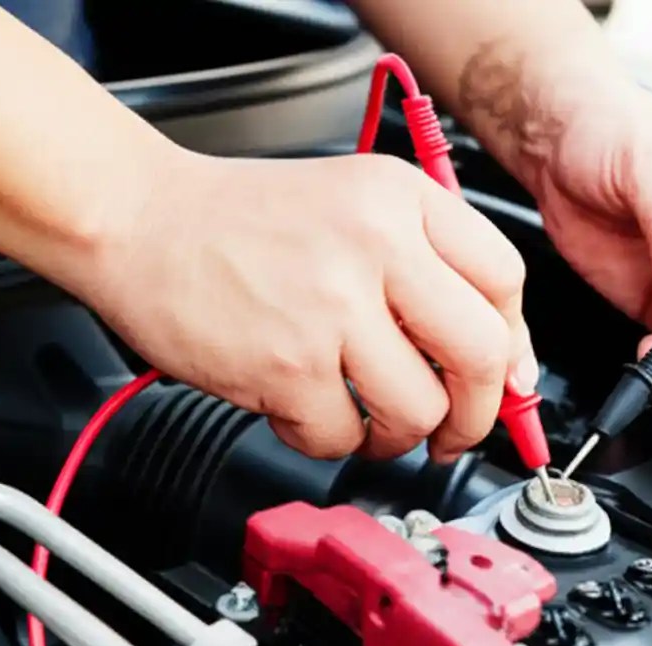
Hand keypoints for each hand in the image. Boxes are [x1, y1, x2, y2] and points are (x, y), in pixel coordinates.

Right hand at [82, 151, 536, 461]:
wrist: (137, 219)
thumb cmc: (242, 220)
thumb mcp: (354, 204)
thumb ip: (430, 264)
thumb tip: (501, 356)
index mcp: (401, 199)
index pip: (505, 280)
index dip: (513, 345)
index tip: (504, 378)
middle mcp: (376, 245)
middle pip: (482, 355)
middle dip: (478, 414)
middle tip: (456, 428)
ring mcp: (330, 306)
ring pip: (418, 410)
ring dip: (400, 436)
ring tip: (371, 421)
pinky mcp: (284, 364)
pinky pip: (341, 437)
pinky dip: (329, 440)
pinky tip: (307, 409)